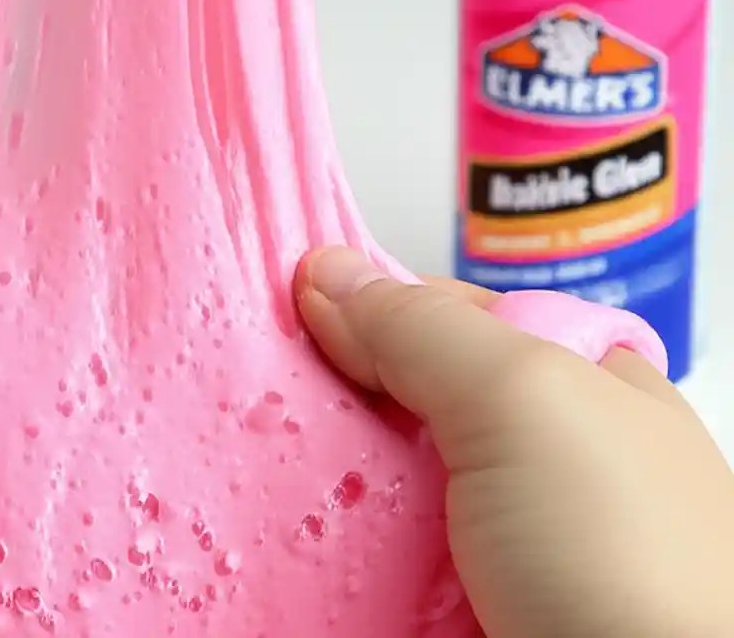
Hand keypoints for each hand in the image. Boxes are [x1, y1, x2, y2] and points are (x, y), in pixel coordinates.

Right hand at [296, 247, 733, 637]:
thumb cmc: (619, 556)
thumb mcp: (526, 400)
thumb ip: (426, 328)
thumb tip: (328, 271)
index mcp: (576, 383)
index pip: (450, 317)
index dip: (374, 305)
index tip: (294, 310)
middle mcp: (534, 457)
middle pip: (403, 401)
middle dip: (333, 398)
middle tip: (264, 399)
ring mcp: (492, 538)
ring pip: (377, 485)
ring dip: (318, 481)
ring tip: (257, 469)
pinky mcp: (452, 605)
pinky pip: (370, 559)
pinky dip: (326, 550)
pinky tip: (290, 538)